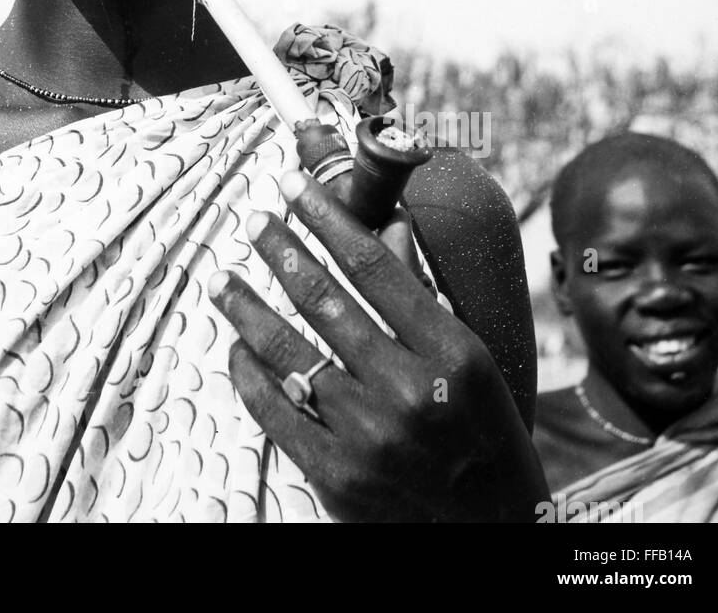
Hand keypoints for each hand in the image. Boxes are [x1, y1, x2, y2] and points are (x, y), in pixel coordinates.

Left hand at [208, 168, 548, 521]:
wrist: (493, 533)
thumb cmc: (483, 433)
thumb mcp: (472, 360)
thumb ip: (423, 294)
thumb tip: (388, 223)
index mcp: (451, 354)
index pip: (373, 266)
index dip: (326, 218)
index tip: (294, 186)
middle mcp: (408, 390)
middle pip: (324, 299)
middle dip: (280, 250)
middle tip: (254, 221)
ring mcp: (368, 435)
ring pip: (288, 350)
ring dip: (247, 306)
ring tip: (223, 279)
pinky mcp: (336, 475)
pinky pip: (275, 410)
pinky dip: (248, 372)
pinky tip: (236, 347)